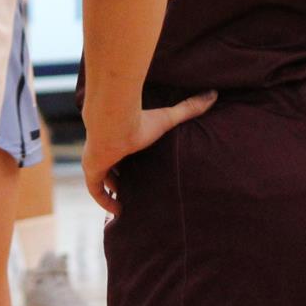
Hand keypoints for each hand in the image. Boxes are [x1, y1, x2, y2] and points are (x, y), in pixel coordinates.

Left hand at [80, 92, 214, 215]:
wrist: (113, 123)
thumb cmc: (140, 120)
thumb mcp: (168, 118)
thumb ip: (189, 108)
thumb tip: (213, 94)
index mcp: (122, 136)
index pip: (125, 149)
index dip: (131, 158)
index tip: (141, 168)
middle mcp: (107, 147)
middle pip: (113, 164)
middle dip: (121, 176)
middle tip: (136, 188)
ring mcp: (96, 159)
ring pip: (103, 177)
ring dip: (113, 189)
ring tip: (128, 203)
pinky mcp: (91, 170)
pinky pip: (95, 191)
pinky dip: (105, 201)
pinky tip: (117, 211)